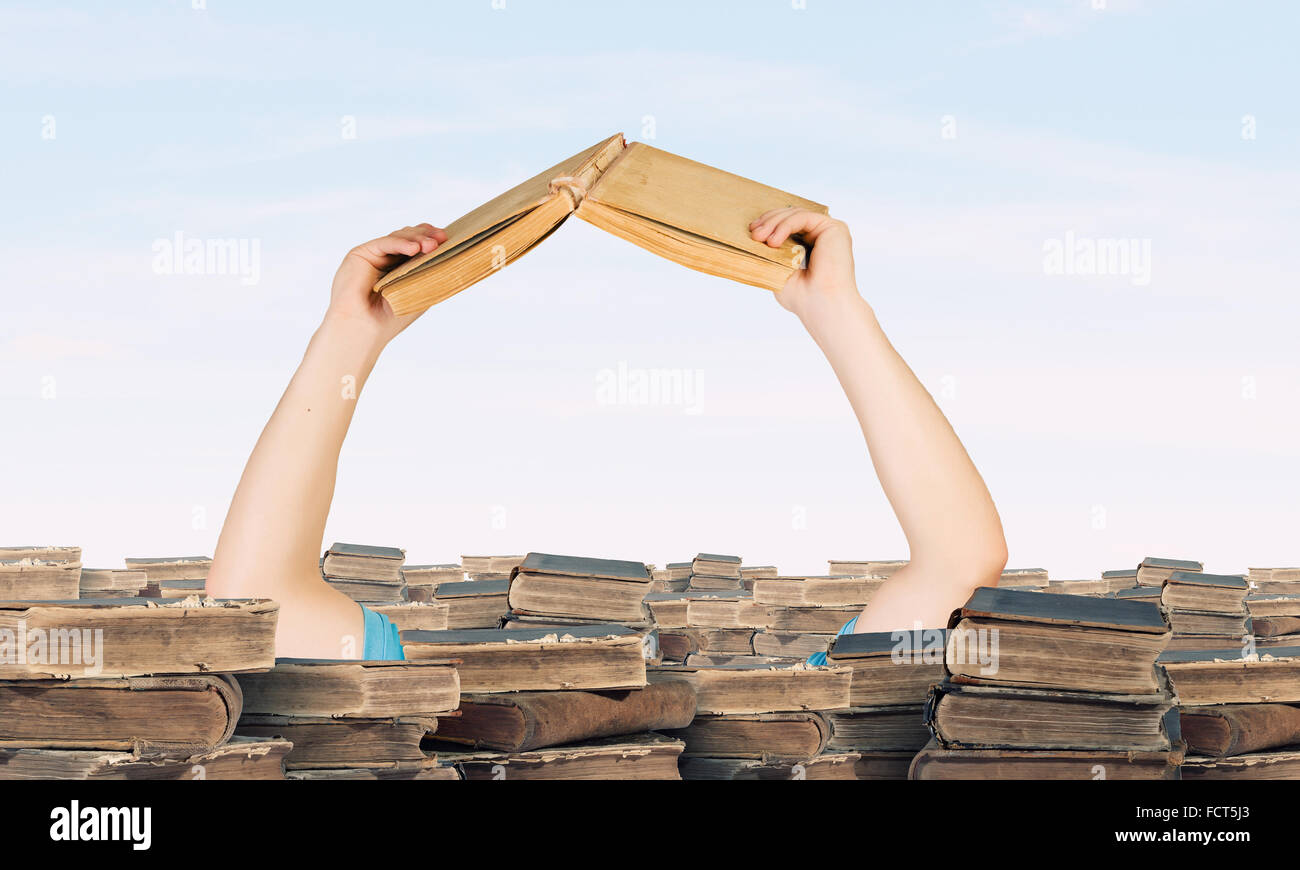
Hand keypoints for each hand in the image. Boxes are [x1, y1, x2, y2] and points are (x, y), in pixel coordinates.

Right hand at [327, 223, 447, 343]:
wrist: (363, 329)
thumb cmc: (390, 318)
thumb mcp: (419, 292)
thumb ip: (430, 274)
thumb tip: (452, 258)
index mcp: (400, 267)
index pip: (418, 246)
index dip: (432, 239)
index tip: (449, 240)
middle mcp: (386, 258)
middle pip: (409, 237)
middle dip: (426, 236)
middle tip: (442, 239)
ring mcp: (373, 255)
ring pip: (398, 237)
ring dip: (417, 238)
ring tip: (432, 245)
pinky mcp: (361, 253)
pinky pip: (384, 243)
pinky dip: (401, 243)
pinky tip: (414, 248)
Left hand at [749, 208, 858, 323]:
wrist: (822, 306)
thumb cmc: (803, 297)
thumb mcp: (778, 270)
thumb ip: (771, 253)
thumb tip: (753, 237)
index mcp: (812, 245)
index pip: (789, 225)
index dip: (770, 223)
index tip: (752, 231)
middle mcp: (823, 236)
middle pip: (792, 215)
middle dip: (769, 221)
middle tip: (754, 233)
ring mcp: (829, 231)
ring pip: (796, 214)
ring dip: (774, 223)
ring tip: (760, 238)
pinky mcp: (834, 228)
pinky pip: (804, 218)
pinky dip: (785, 226)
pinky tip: (774, 240)